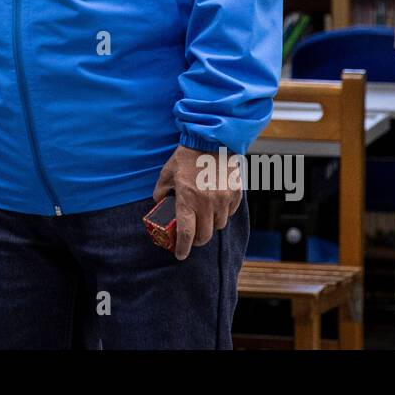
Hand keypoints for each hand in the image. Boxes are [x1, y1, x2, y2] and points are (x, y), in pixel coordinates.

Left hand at [152, 145, 241, 260]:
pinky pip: (229, 212)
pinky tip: (216, 203)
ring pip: (219, 225)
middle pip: (205, 235)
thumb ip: (161, 190)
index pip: (186, 234)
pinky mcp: (235, 193)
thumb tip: (160, 202)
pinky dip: (223, 213)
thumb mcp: (167, 172)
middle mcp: (207, 203)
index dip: (183, 248)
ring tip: (204, 215)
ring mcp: (223, 199)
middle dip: (197, 240)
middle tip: (192, 236)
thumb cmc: (187, 156)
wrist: (212, 139)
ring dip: (210, 225)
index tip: (180, 254)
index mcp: (188, 200)